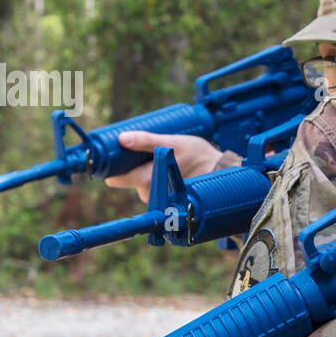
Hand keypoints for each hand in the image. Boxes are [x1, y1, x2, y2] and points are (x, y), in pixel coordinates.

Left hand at [104, 132, 223, 201]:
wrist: (222, 172)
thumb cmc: (200, 157)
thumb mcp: (173, 142)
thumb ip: (147, 141)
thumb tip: (122, 138)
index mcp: (146, 181)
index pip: (115, 178)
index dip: (112, 166)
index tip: (116, 153)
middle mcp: (149, 194)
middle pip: (127, 178)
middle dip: (131, 165)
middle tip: (143, 149)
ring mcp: (158, 198)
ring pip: (139, 182)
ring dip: (144, 169)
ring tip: (158, 154)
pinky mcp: (165, 198)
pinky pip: (151, 185)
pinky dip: (153, 175)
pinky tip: (164, 164)